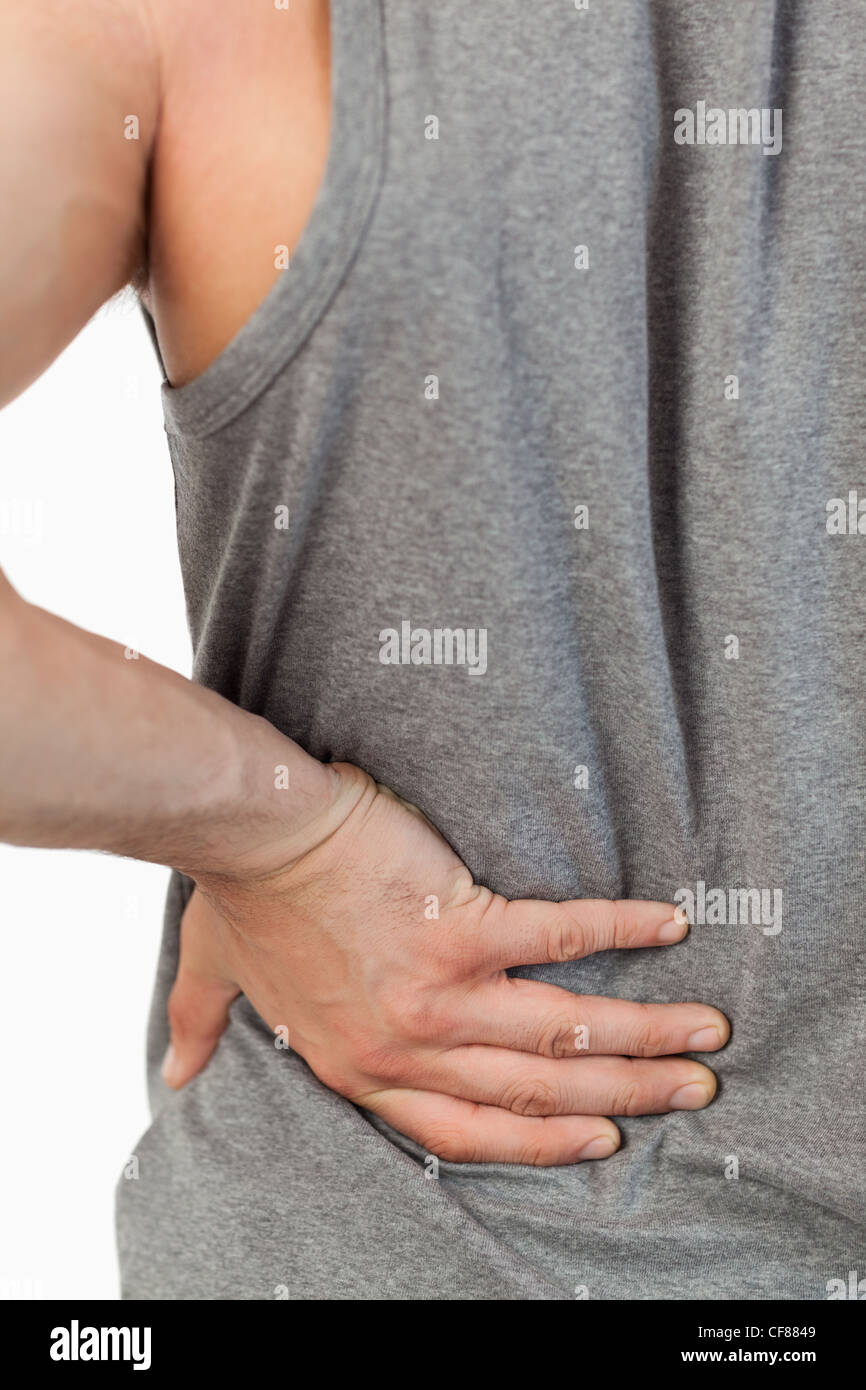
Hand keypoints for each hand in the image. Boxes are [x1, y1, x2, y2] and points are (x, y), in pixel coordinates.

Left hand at [162, 763, 727, 1165]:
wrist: (253, 829)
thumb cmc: (240, 894)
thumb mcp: (214, 974)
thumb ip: (203, 1027)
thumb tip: (178, 1074)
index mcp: (361, 1064)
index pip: (468, 1130)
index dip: (541, 1144)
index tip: (598, 1142)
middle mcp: (408, 1045)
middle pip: (535, 1092)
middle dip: (623, 1098)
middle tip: (687, 1094)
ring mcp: (438, 991)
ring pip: (562, 1035)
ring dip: (643, 1038)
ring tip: (702, 1037)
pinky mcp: (460, 925)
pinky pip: (558, 938)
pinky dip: (620, 930)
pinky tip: (670, 925)